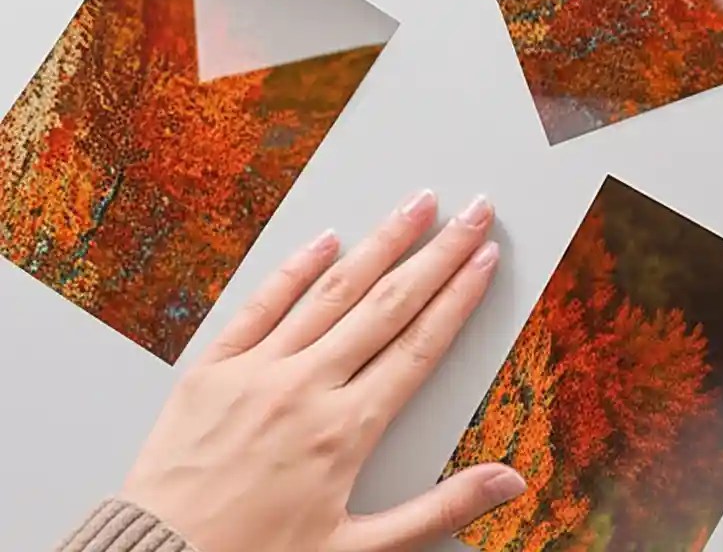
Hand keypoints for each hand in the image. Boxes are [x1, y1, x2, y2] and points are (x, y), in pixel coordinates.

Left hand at [120, 191, 525, 551]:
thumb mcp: (360, 548)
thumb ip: (440, 509)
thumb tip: (509, 484)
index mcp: (348, 431)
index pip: (420, 345)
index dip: (459, 296)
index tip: (485, 259)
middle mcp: (307, 388)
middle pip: (388, 305)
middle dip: (438, 254)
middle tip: (472, 214)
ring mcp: (258, 371)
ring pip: (332, 292)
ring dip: (380, 243)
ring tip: (415, 206)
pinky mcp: (212, 369)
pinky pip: (260, 305)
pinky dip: (295, 270)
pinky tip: (325, 241)